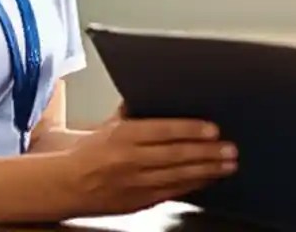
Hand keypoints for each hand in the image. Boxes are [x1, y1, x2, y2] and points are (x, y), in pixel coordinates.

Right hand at [59, 106, 237, 217]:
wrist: (65, 186)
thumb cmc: (87, 153)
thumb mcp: (107, 125)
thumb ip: (132, 111)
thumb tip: (153, 93)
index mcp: (123, 136)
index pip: (163, 131)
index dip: (190, 130)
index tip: (213, 129)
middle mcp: (130, 160)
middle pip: (176, 156)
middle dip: (207, 153)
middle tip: (230, 150)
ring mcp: (135, 184)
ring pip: (178, 177)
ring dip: (206, 171)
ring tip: (227, 165)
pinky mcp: (139, 202)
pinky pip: (171, 193)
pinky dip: (192, 186)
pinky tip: (207, 180)